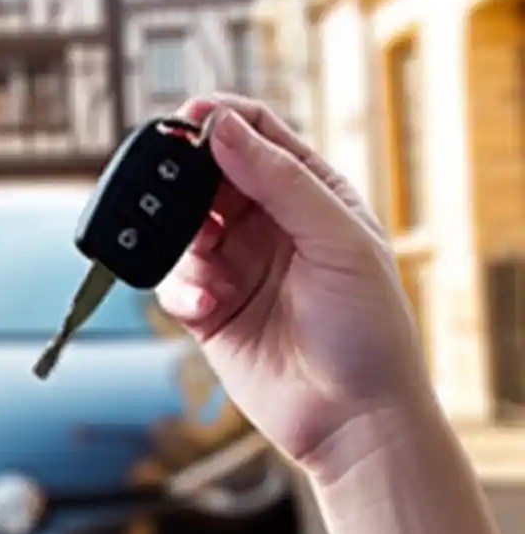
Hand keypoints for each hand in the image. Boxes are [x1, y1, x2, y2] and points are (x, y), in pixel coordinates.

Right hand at [155, 95, 434, 481]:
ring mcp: (234, 264)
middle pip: (206, 173)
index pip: (256, 133)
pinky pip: (172, 282)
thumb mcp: (337, 239)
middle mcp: (267, 223)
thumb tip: (222, 128)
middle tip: (164, 180)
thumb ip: (278, 179)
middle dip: (182, 175)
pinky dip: (181, 291)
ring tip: (202, 261)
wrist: (352, 418)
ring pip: (180, 225)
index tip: (189, 116)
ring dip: (179, 237)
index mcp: (308, 192)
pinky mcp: (207, 308)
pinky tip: (208, 309)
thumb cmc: (368, 327)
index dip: (220, 117)